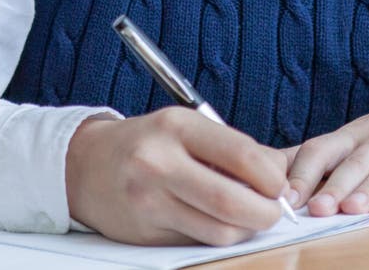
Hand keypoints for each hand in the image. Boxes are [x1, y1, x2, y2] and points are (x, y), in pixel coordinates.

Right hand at [66, 107, 287, 244]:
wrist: (87, 165)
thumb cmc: (150, 141)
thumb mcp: (188, 127)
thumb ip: (233, 147)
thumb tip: (281, 173)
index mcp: (177, 127)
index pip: (240, 154)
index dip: (271, 176)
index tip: (281, 184)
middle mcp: (160, 163)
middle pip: (231, 202)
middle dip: (266, 212)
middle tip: (275, 210)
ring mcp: (149, 201)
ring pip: (218, 230)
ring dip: (244, 229)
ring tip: (248, 216)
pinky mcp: (145, 233)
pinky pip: (197, 241)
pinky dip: (217, 235)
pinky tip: (217, 221)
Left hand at [284, 92, 368, 215]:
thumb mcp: (354, 138)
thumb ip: (319, 157)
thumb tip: (272, 171)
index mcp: (352, 135)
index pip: (321, 149)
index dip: (304, 174)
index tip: (287, 199)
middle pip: (353, 163)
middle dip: (335, 186)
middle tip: (317, 209)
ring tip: (353, 208)